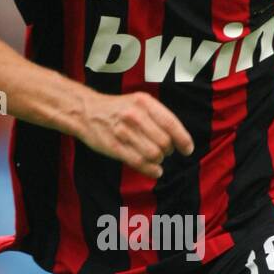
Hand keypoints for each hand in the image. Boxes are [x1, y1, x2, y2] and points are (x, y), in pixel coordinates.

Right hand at [76, 89, 193, 178]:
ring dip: (159, 161)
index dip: (183, 140)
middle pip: (164, 142)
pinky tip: (155, 171)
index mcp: (145, 102)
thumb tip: (180, 139)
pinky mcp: (115, 146)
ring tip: (155, 158)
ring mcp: (124, 131)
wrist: (86, 111)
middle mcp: (135, 115)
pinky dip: (152, 170)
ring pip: (154, 155)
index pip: (171, 124)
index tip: (187, 150)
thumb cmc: (118, 109)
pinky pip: (140, 163)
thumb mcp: (139, 102)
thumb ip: (158, 116)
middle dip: (168, 151)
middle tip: (164, 152)